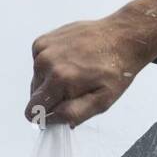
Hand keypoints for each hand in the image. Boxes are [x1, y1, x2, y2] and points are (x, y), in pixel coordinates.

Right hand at [26, 16, 147, 127]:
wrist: (122, 37)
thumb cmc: (116, 68)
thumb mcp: (103, 101)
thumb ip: (73, 114)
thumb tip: (50, 119)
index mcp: (59, 79)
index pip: (34, 111)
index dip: (47, 115)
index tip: (61, 110)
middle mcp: (46, 62)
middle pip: (36, 95)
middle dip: (53, 97)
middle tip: (77, 87)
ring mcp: (43, 49)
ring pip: (37, 79)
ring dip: (53, 80)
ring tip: (77, 72)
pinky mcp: (42, 41)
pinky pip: (39, 64)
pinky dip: (52, 65)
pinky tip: (71, 60)